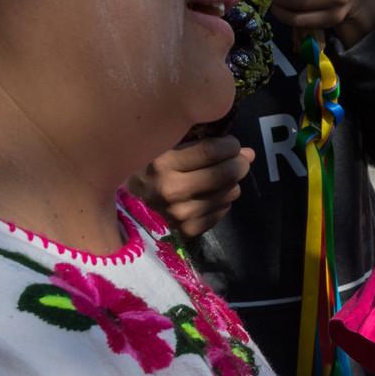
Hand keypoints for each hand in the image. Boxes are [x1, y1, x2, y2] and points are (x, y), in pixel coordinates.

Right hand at [128, 136, 253, 238]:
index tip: (232, 144)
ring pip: (230, 192)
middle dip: (239, 163)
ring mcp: (180, 214)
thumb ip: (202, 145)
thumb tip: (247, 153)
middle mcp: (170, 190)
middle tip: (237, 160)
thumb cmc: (147, 170)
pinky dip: (222, 201)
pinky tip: (209, 195)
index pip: (211, 151)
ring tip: (218, 178)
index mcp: (161, 164)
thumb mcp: (164, 149)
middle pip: (226, 173)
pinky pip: (223, 211)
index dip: (230, 145)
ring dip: (231, 183)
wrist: (126, 207)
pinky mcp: (188, 231)